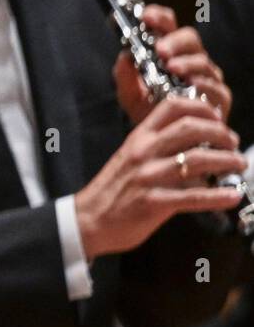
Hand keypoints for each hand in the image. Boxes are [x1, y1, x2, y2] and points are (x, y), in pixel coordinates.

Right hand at [75, 96, 244, 259]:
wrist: (87, 219)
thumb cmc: (111, 190)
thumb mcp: (129, 158)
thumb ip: (158, 149)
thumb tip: (197, 148)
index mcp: (138, 138)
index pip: (172, 107)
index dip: (201, 107)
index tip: (217, 117)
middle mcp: (143, 152)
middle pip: (191, 128)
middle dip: (221, 133)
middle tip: (233, 143)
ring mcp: (148, 177)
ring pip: (197, 159)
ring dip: (227, 161)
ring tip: (238, 165)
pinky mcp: (153, 203)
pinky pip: (193, 197)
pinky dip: (218, 196)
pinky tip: (232, 196)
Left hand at [115, 4, 231, 124]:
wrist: (164, 141)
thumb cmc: (148, 112)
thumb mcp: (129, 94)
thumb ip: (124, 76)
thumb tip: (123, 57)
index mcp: (169, 52)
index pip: (168, 26)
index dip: (158, 17)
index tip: (146, 17)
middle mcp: (191, 60)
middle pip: (190, 38)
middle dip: (174, 41)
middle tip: (160, 49)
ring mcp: (207, 77)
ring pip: (202, 61)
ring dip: (186, 62)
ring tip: (172, 67)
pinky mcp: (219, 96)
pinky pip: (215, 86)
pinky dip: (202, 84)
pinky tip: (191, 84)